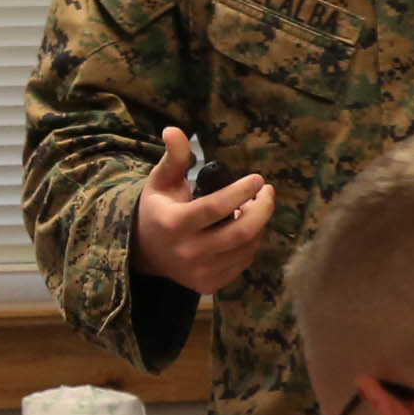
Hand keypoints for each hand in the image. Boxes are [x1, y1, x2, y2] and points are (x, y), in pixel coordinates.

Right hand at [132, 127, 272, 294]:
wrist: (145, 252)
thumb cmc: (157, 209)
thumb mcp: (160, 181)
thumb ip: (173, 157)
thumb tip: (173, 129)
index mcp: (173, 224)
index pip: (216, 207)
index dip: (241, 192)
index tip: (258, 179)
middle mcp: (187, 253)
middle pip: (240, 232)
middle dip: (263, 209)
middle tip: (267, 192)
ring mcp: (199, 273)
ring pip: (246, 248)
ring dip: (258, 225)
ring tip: (255, 208)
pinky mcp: (209, 285)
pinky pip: (243, 262)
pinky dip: (251, 243)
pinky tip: (245, 229)